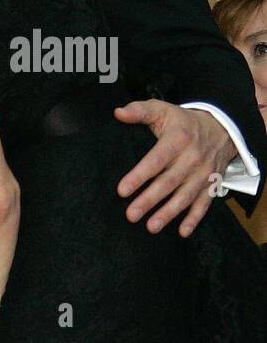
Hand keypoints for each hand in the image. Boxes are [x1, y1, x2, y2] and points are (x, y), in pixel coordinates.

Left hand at [115, 101, 237, 235]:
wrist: (223, 128)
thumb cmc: (183, 122)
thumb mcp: (163, 110)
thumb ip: (140, 111)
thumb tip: (118, 113)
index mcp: (178, 140)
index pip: (156, 160)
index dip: (139, 176)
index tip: (121, 190)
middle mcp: (192, 158)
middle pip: (168, 182)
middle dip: (149, 200)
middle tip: (130, 215)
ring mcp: (204, 173)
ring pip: (185, 196)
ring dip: (168, 213)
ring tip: (151, 227)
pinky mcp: (212, 184)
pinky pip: (204, 203)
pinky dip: (195, 219)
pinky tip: (182, 232)